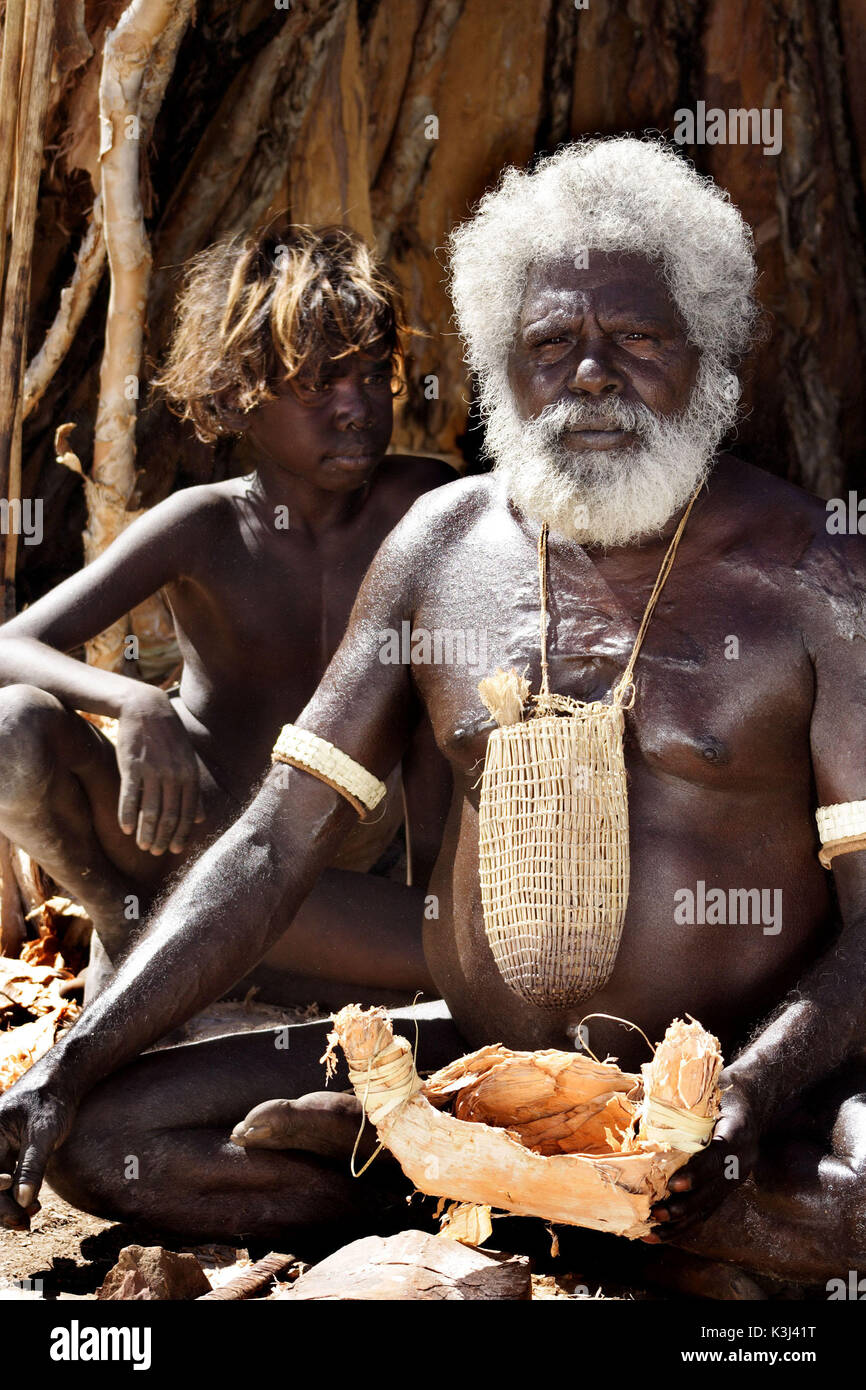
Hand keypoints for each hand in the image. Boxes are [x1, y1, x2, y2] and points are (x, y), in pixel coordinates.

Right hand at [0, 1068, 76, 1230]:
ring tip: (30, 1217)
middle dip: (2, 1208)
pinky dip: (16, 1195)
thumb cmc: (52, 1100)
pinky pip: (6, 1181)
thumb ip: (32, 1166)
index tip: (18, 1209)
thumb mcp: (44, 1133)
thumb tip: (22, 1201)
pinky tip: (32, 1206)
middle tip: (24, 1224)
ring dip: (9, 1205)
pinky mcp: (8, 1154)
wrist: (62, 1082)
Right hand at [116, 687, 204, 854]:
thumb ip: (193, 789)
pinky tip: (125, 830)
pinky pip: (130, 797)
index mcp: (190, 774)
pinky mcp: (132, 766)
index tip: (176, 850)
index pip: (189, 812)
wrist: (144, 708)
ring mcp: (153, 770)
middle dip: (164, 838)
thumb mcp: (187, 760)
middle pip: (170, 815)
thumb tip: (201, 819)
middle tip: (156, 852)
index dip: (182, 834)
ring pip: (151, 811)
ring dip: (146, 832)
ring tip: (142, 846)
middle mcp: (174, 774)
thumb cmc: (168, 737)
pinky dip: (128, 816)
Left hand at [645, 1077, 759, 1241]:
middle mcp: (742, 1158)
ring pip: (710, 1206)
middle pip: (714, 1190)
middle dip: (684, 1205)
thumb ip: (683, 1098)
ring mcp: (737, 1176)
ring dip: (681, 1222)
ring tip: (653, 1231)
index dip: (698, 1172)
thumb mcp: (710, 1086)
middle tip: (656, 1214)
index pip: (719, 1155)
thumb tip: (637, 1098)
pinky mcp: (728, 1186)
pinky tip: (662, 1234)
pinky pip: (707, 1209)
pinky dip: (684, 1224)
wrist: (754, 1099)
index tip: (675, 1185)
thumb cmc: (724, 1089)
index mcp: (739, 1129)